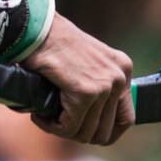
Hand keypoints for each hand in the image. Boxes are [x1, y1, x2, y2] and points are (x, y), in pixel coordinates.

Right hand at [21, 12, 133, 145]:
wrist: (35, 28)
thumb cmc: (51, 41)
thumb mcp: (85, 61)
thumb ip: (96, 84)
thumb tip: (92, 119)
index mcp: (123, 69)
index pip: (125, 119)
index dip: (104, 132)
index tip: (84, 133)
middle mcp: (119, 77)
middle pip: (105, 130)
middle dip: (79, 133)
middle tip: (58, 123)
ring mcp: (105, 85)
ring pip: (85, 132)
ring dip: (63, 130)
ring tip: (46, 118)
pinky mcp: (85, 92)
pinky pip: (69, 126)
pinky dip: (51, 126)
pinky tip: (40, 116)